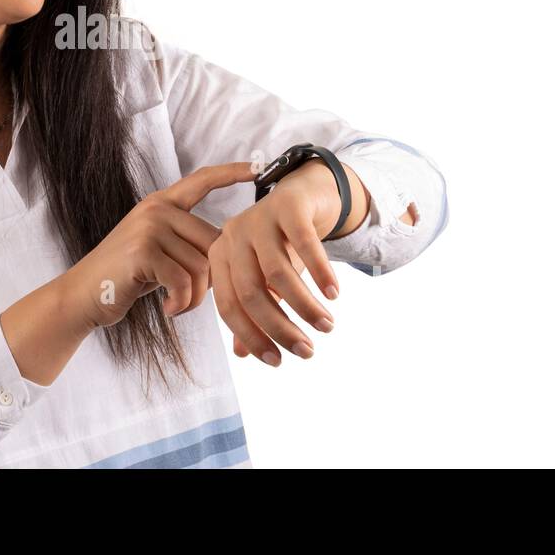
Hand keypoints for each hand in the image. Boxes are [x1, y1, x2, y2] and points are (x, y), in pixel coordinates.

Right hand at [60, 162, 256, 328]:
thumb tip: (230, 250)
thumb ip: (188, 241)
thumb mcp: (159, 250)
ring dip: (196, 296)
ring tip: (177, 304)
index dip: (233, 172)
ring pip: (202, 265)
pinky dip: (182, 303)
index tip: (260, 165)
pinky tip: (169, 309)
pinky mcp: (142, 251)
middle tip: (190, 297)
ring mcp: (148, 227)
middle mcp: (156, 208)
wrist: (83, 295)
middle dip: (211, 279)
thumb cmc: (127, 277)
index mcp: (162, 203)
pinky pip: (184, 282)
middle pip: (213, 242)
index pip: (203, 180)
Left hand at [210, 161, 343, 364]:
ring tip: (327, 326)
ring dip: (305, 306)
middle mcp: (233, 235)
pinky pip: (304, 244)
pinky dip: (320, 272)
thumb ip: (253, 310)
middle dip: (280, 328)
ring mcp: (258, 217)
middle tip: (307, 352)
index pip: (228, 306)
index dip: (252, 337)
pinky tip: (334, 294)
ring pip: (278, 273)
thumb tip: (243, 354)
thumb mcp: (267, 277)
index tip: (278, 362)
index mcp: (220, 256)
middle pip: (250, 293)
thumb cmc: (283, 242)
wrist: (307, 192)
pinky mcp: (287, 204)